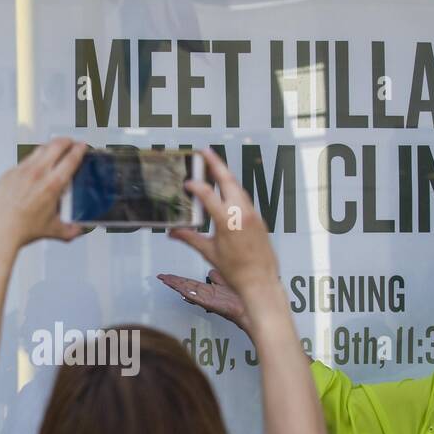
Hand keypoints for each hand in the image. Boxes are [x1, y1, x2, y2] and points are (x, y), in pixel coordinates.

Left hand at [0, 138, 86, 249]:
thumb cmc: (21, 229)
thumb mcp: (52, 230)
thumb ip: (70, 230)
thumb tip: (78, 230)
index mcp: (52, 185)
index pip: (70, 159)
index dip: (79, 149)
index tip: (82, 146)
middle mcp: (37, 174)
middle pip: (56, 146)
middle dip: (66, 141)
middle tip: (71, 142)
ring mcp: (22, 171)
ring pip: (40, 149)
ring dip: (50, 146)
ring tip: (55, 149)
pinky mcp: (10, 173)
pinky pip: (25, 160)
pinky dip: (34, 158)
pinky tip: (36, 165)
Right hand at [157, 268, 250, 332]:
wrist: (248, 309)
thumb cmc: (240, 299)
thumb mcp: (226, 284)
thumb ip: (218, 278)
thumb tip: (212, 271)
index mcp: (208, 290)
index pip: (189, 283)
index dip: (178, 279)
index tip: (169, 275)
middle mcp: (206, 295)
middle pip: (186, 286)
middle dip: (173, 281)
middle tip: (162, 277)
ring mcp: (207, 300)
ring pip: (188, 290)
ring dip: (176, 285)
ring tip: (166, 280)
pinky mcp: (210, 304)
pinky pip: (196, 297)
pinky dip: (187, 292)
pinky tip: (179, 288)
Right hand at [163, 148, 278, 301]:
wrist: (260, 282)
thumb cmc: (236, 271)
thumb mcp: (209, 253)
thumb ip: (190, 238)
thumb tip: (173, 233)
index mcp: (227, 221)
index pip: (208, 195)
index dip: (195, 187)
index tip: (187, 184)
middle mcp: (242, 213)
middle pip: (227, 180)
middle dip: (215, 164)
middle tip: (205, 152)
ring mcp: (252, 214)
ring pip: (238, 187)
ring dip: (225, 176)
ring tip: (214, 168)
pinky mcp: (258, 219)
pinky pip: (245, 199)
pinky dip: (234, 191)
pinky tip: (227, 192)